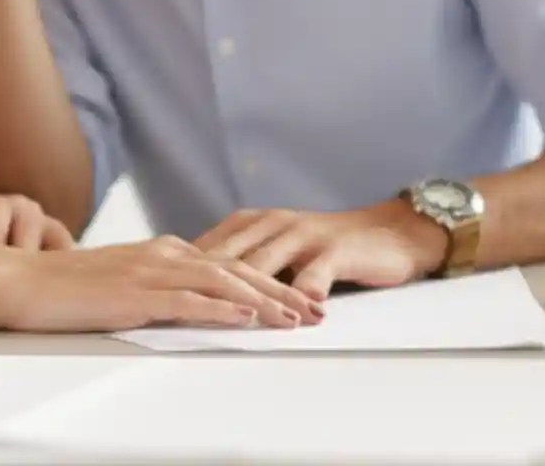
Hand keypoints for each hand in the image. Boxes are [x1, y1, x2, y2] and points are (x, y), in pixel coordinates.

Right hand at [5, 236, 323, 331]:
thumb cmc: (67, 288)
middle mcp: (164, 254)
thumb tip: (189, 304)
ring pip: (222, 281)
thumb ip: (158, 289)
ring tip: (295, 317)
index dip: (269, 280)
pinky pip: (188, 300)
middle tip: (316, 310)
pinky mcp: (135, 293)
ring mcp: (151, 271)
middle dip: (281, 289)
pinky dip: (222, 307)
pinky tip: (247, 317)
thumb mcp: (123, 283)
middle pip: (237, 268)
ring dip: (263, 300)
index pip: (229, 264)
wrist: (24, 282)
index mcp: (164, 250)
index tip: (299, 298)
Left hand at [195, 201, 449, 299]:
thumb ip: (241, 263)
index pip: (208, 251)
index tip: (155, 297)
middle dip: (201, 286)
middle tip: (174, 314)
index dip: (180, 275)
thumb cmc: (324, 247)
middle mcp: (272, 225)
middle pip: (229, 260)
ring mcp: (302, 236)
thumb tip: (194, 289)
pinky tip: (288, 316)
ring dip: (245, 295)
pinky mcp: (334, 250)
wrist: (388, 231)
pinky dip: (298, 296)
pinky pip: (313, 275)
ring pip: (265, 269)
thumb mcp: (276, 248)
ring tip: (222, 319)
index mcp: (252, 224)